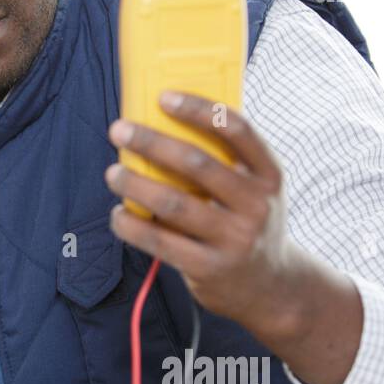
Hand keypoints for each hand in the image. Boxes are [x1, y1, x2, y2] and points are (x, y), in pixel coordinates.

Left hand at [104, 89, 316, 344]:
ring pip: (173, 204)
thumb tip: (162, 124)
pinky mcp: (209, 268)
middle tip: (119, 130)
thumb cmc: (247, 222)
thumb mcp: (255, 190)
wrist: (270, 287)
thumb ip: (224, 162)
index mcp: (269, 175)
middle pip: (197, 164)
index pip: (237, 130)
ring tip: (113, 173)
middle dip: (152, 142)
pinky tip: (118, 214)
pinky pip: (161, 242)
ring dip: (135, 184)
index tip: (163, 96)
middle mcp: (257, 205)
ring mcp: (235, 239)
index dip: (198, 109)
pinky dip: (132, 225)